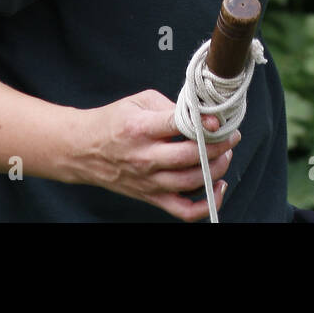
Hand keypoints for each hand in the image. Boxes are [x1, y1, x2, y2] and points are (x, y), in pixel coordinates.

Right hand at [69, 89, 240, 221]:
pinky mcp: (152, 197)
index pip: (178, 125)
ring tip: (226, 153)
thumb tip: (202, 113)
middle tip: (231, 134)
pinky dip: (207, 204)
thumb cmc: (113, 122)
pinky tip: (218, 185)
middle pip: (190, 156)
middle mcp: (145, 158)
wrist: (82, 150)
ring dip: (218, 167)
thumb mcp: (139, 102)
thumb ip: (170, 106)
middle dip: (218, 145)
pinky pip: (184, 211)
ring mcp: (149, 182)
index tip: (219, 118)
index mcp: (140, 129)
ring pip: (192, 181)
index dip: (204, 121)